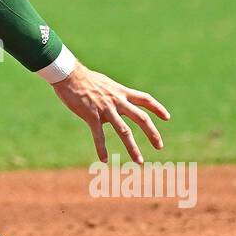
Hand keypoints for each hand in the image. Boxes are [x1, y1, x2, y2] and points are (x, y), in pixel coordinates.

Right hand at [52, 62, 169, 163]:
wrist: (68, 74)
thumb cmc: (84, 79)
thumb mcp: (105, 85)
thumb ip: (112, 98)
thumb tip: (110, 114)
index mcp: (121, 92)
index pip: (145, 99)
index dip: (157, 108)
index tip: (167, 117)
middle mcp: (117, 101)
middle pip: (140, 118)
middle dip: (152, 133)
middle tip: (160, 146)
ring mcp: (105, 109)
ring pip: (124, 131)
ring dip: (132, 147)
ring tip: (139, 161)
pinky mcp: (91, 115)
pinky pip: (99, 135)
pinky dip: (101, 148)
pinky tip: (104, 159)